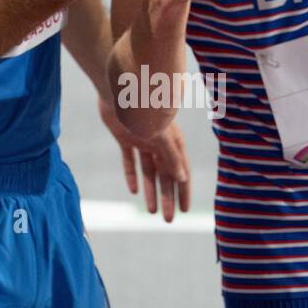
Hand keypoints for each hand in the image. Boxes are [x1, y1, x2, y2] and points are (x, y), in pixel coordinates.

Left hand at [98, 96, 189, 221]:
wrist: (121, 87)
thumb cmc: (146, 108)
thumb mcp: (161, 136)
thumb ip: (171, 156)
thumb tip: (183, 178)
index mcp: (173, 143)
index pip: (181, 173)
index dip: (183, 192)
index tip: (185, 211)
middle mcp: (159, 144)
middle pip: (166, 177)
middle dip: (167, 198)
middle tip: (169, 220)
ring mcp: (142, 140)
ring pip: (149, 172)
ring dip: (151, 191)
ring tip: (150, 212)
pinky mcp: (125, 137)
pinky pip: (130, 161)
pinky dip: (132, 175)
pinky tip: (133, 190)